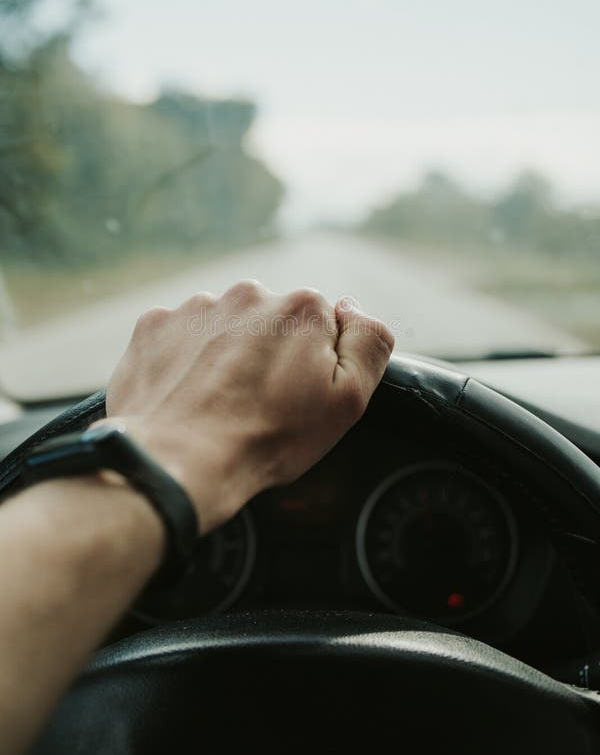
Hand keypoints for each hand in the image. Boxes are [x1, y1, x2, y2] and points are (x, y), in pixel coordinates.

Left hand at [104, 281, 393, 532]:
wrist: (179, 460)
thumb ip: (369, 342)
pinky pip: (181, 337)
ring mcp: (197, 306)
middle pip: (272, 322)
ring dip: (227, 355)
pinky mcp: (155, 325)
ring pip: (225, 328)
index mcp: (302, 307)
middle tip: (259, 404)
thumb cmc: (267, 438)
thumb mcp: (348, 400)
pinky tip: (190, 395)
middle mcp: (249, 293)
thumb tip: (353, 309)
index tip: (296, 396)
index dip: (313, 365)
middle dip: (269, 354)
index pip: (321, 326)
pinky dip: (186, 360)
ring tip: (220, 403)